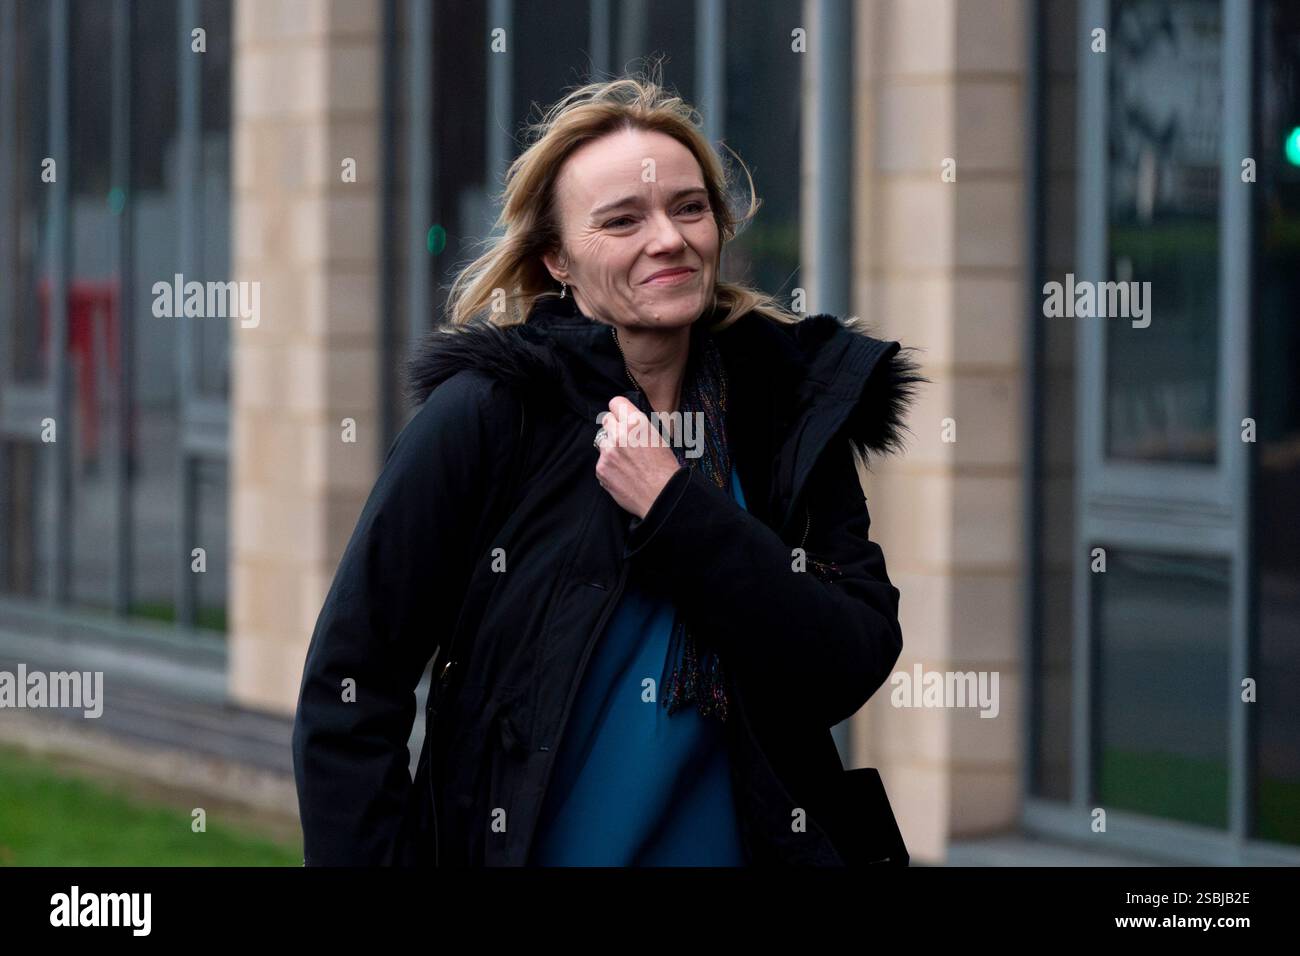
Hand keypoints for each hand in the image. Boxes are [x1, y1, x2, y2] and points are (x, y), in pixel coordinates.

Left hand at [594, 396, 682, 518]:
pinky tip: (623, 474)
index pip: (616, 403)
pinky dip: (609, 466)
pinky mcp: (601, 468)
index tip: (620, 416)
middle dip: (614, 427)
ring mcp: (608, 452)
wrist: (661, 496)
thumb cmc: (665, 469)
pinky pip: (601, 461)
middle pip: (606, 419)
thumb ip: (639, 426)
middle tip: (624, 439)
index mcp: (637, 423)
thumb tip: (627, 420)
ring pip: (602, 441)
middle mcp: (620, 434)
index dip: (619, 410)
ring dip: (610, 448)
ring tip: (626, 461)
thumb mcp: (658, 438)